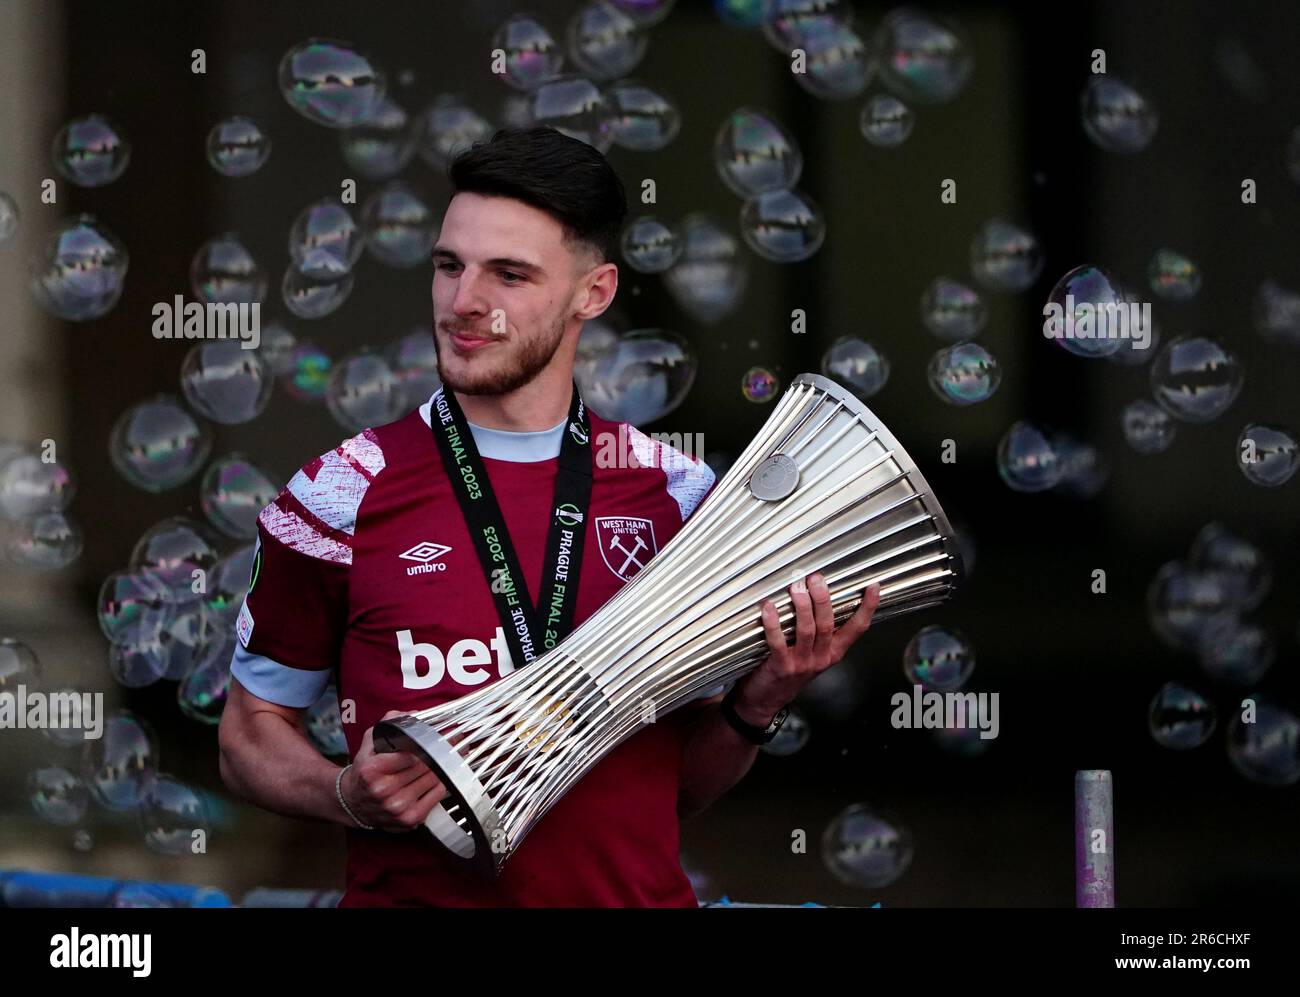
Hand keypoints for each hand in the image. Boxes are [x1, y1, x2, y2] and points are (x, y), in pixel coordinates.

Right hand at [341, 711, 447, 831]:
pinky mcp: (409, 819)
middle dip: (443, 752)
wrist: (353, 802)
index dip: (432, 741)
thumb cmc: (365, 769)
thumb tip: (415, 715)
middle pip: (425, 766)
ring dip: (445, 767)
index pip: (412, 752)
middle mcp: (384, 790)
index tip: (448, 732)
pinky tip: (442, 775)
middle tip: (457, 741)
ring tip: (454, 756)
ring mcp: (397, 807)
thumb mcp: (370, 741)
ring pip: (433, 780)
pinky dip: (442, 784)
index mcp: (372, 769)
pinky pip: (436, 797)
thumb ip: (390, 724)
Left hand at [733, 576, 880, 725]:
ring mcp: (803, 663)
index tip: (872, 587)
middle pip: (828, 624)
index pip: (857, 628)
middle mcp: (822, 657)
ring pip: (808, 631)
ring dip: (802, 607)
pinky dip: (773, 624)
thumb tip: (818, 594)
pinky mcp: (782, 667)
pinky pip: (779, 643)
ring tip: (796, 587)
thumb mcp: (812, 654)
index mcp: (833, 652)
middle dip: (823, 598)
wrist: (766, 700)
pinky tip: (769, 608)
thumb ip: (818, 631)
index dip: (867, 608)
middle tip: (816, 578)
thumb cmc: (788, 671)